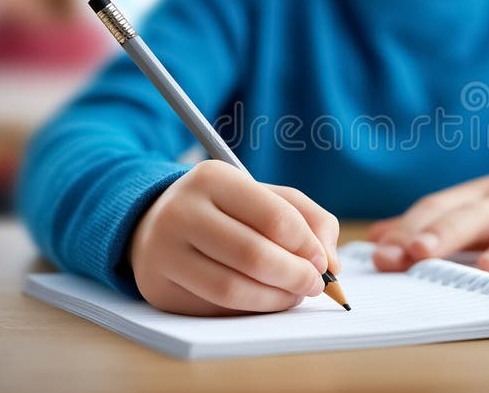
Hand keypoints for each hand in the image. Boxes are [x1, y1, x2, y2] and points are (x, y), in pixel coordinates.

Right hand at [129, 160, 340, 315]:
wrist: (156, 222)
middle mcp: (182, 211)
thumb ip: (309, 219)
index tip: (324, 262)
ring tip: (294, 295)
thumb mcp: (264, 197)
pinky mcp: (159, 287)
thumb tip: (332, 264)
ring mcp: (164, 251)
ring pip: (232, 289)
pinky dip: (250, 310)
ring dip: (275, 299)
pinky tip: (265, 301)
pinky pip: (214, 309)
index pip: (275, 217)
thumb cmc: (225, 210)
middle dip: (295, 276)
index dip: (308, 245)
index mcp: (213, 178)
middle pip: (253, 255)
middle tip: (315, 285)